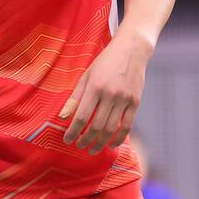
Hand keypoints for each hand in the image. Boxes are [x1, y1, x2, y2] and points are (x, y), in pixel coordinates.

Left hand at [58, 30, 149, 154]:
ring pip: (111, 129)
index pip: (81, 116)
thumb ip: (75, 97)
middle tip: (80, 146)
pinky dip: (119, 138)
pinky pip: (127, 125)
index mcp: (95, 87)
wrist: (132, 49)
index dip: (73, 132)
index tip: (67, 140)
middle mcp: (110, 94)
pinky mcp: (136, 102)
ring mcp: (124, 99)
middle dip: (86, 140)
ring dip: (101, 143)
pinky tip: (112, 144)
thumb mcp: (87, 75)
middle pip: (96, 126)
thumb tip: (63, 117)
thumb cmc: (105, 62)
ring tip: (93, 149)